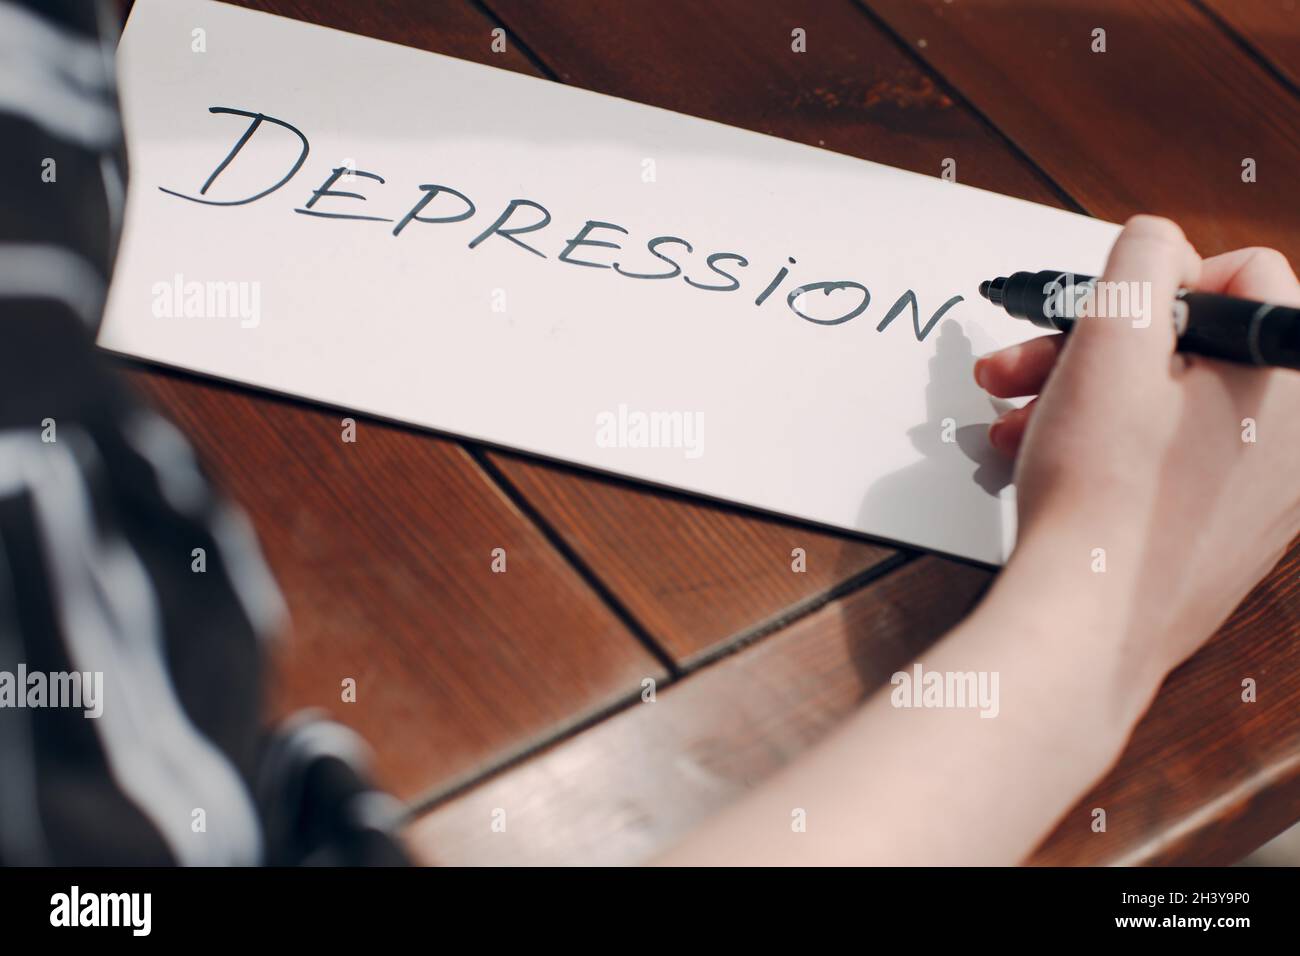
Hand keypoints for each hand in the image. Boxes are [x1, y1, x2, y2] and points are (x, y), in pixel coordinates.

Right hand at [974, 216, 1299, 685]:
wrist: (1088, 625)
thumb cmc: (1101, 492)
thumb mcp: (1110, 341)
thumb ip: (1140, 260)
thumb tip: (1156, 244)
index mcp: (1292, 378)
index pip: (1245, 273)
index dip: (1156, 284)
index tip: (1096, 324)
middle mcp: (1297, 437)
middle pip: (1194, 344)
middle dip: (1092, 346)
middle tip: (1019, 367)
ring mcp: (1265, 494)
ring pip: (1172, 404)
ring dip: (1081, 397)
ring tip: (1012, 421)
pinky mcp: (1224, 534)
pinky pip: (1169, 461)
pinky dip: (1108, 449)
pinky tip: (1043, 460)